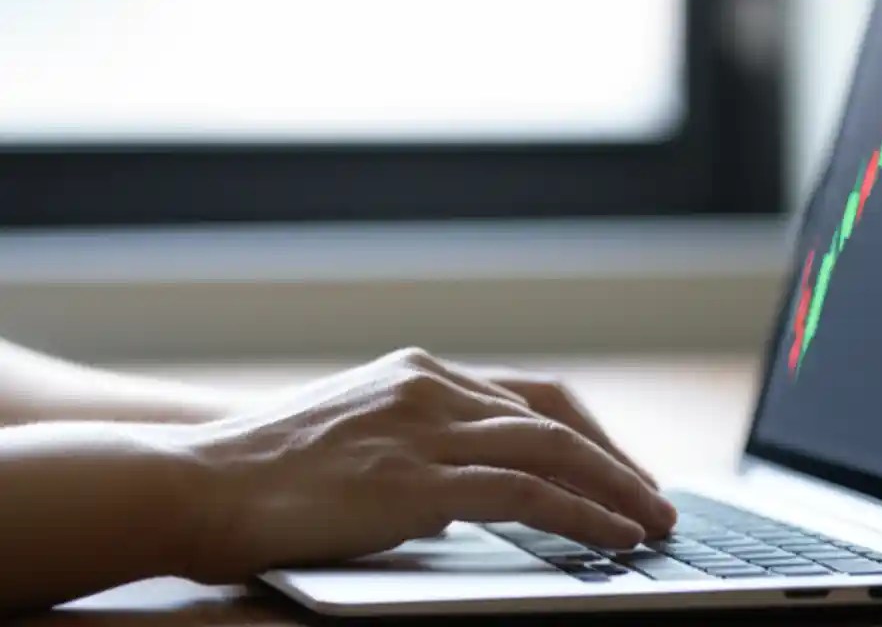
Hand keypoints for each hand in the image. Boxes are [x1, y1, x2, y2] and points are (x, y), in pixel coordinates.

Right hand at [174, 348, 674, 583]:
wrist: (197, 481)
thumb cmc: (267, 472)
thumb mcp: (357, 439)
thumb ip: (417, 450)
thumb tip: (468, 494)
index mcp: (419, 373)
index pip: (529, 397)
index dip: (588, 434)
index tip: (620, 468)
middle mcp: (431, 388)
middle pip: (554, 416)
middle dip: (615, 461)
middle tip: (657, 501)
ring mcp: (425, 429)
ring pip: (552, 448)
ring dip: (616, 488)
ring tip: (655, 524)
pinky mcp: (416, 479)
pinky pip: (525, 493)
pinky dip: (581, 513)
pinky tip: (612, 536)